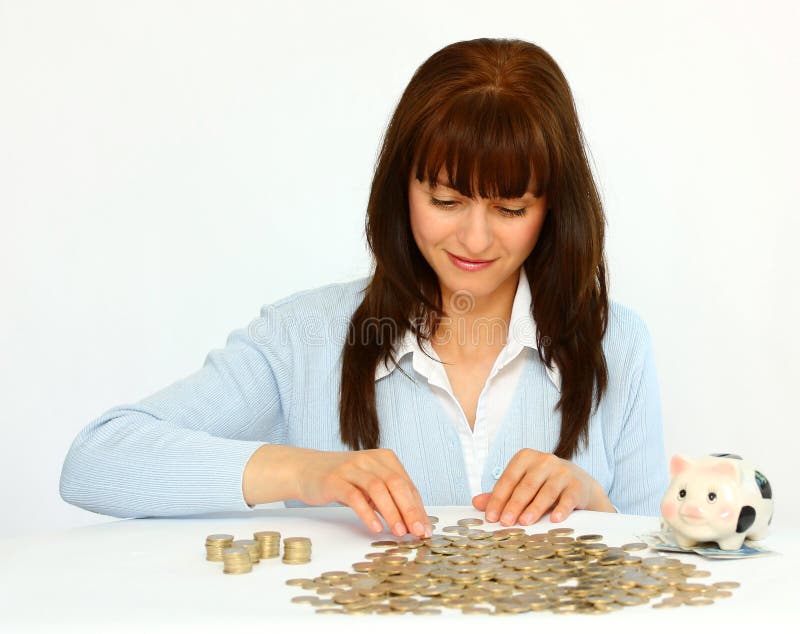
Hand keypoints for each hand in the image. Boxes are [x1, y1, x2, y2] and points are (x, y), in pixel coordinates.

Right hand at [292, 447, 431, 537]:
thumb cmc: (342, 480)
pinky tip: (375, 527)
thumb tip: (412, 522)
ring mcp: (352, 468)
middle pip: (396, 484)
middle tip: (417, 531)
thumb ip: (389, 499)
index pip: (407, 485)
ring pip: (378, 488)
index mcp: (384, 458)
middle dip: (410, 509)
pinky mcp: (335, 479)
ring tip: (399, 532)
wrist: (305, 469)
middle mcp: (370, 459)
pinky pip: (354, 496)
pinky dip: (367, 512)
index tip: (425, 529)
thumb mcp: (369, 486)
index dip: (418, 508)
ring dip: (391, 512)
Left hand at [471, 448, 612, 524]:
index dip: (498, 498)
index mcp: (525, 457)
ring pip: (546, 491)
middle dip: (514, 505)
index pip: (508, 478)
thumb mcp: (521, 485)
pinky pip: (567, 498)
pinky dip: (561, 509)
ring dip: (534, 508)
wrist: (577, 483)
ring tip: (524, 522)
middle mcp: (544, 460)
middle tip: (505, 522)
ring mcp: (562, 471)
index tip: (491, 516)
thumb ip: (500, 494)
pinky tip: (554, 519)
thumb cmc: (542, 483)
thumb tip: (476, 503)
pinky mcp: (577, 485)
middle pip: (526, 485)